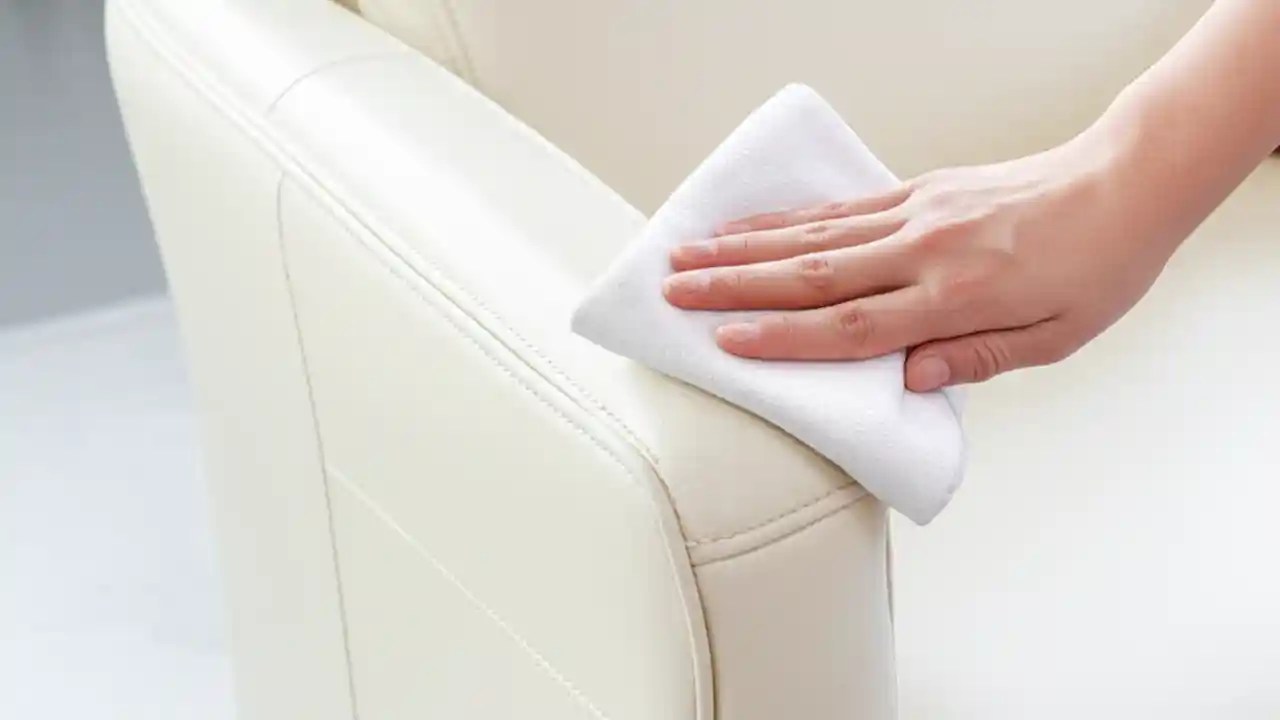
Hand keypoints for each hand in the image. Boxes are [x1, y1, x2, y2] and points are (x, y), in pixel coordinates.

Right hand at [662, 132, 1184, 391]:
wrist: (1126, 180)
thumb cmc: (1098, 266)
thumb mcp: (1056, 338)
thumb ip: (977, 358)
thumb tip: (908, 380)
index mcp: (957, 296)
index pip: (852, 324)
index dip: (784, 338)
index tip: (726, 343)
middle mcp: (924, 250)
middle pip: (812, 272)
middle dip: (735, 285)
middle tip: (673, 293)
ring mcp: (916, 213)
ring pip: (812, 233)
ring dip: (743, 247)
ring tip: (686, 256)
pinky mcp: (918, 189)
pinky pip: (838, 206)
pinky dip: (786, 217)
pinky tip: (748, 225)